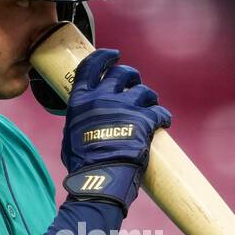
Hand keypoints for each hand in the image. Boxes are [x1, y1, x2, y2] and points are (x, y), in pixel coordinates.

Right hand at [60, 48, 171, 212]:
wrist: (100, 180)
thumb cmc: (82, 165)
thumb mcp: (70, 137)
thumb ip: (79, 121)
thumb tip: (83, 121)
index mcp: (81, 100)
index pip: (91, 67)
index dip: (104, 57)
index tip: (114, 54)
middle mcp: (102, 98)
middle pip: (121, 73)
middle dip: (131, 77)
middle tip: (135, 85)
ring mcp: (124, 108)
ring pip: (144, 91)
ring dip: (149, 98)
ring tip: (150, 107)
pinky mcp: (144, 121)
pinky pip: (159, 112)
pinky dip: (163, 117)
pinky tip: (164, 122)